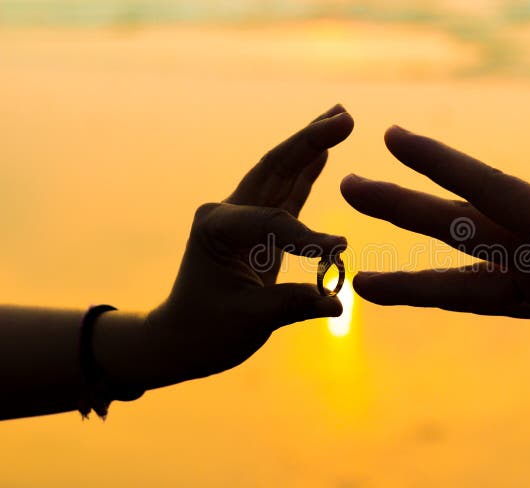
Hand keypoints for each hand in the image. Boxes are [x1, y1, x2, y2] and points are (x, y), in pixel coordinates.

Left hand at [143, 105, 353, 387]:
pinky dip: (308, 171)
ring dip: (312, 145)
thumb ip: (294, 305)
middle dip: (310, 140)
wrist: (182, 338)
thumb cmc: (207, 332)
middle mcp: (228, 212)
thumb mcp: (249, 321)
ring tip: (342, 116)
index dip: (309, 237)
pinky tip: (325, 150)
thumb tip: (338, 303)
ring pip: (283, 171)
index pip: (273, 221)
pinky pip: (288, 192)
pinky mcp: (258, 227)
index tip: (340, 253)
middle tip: (346, 115)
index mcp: (217, 227)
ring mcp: (243, 215)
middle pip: (275, 166)